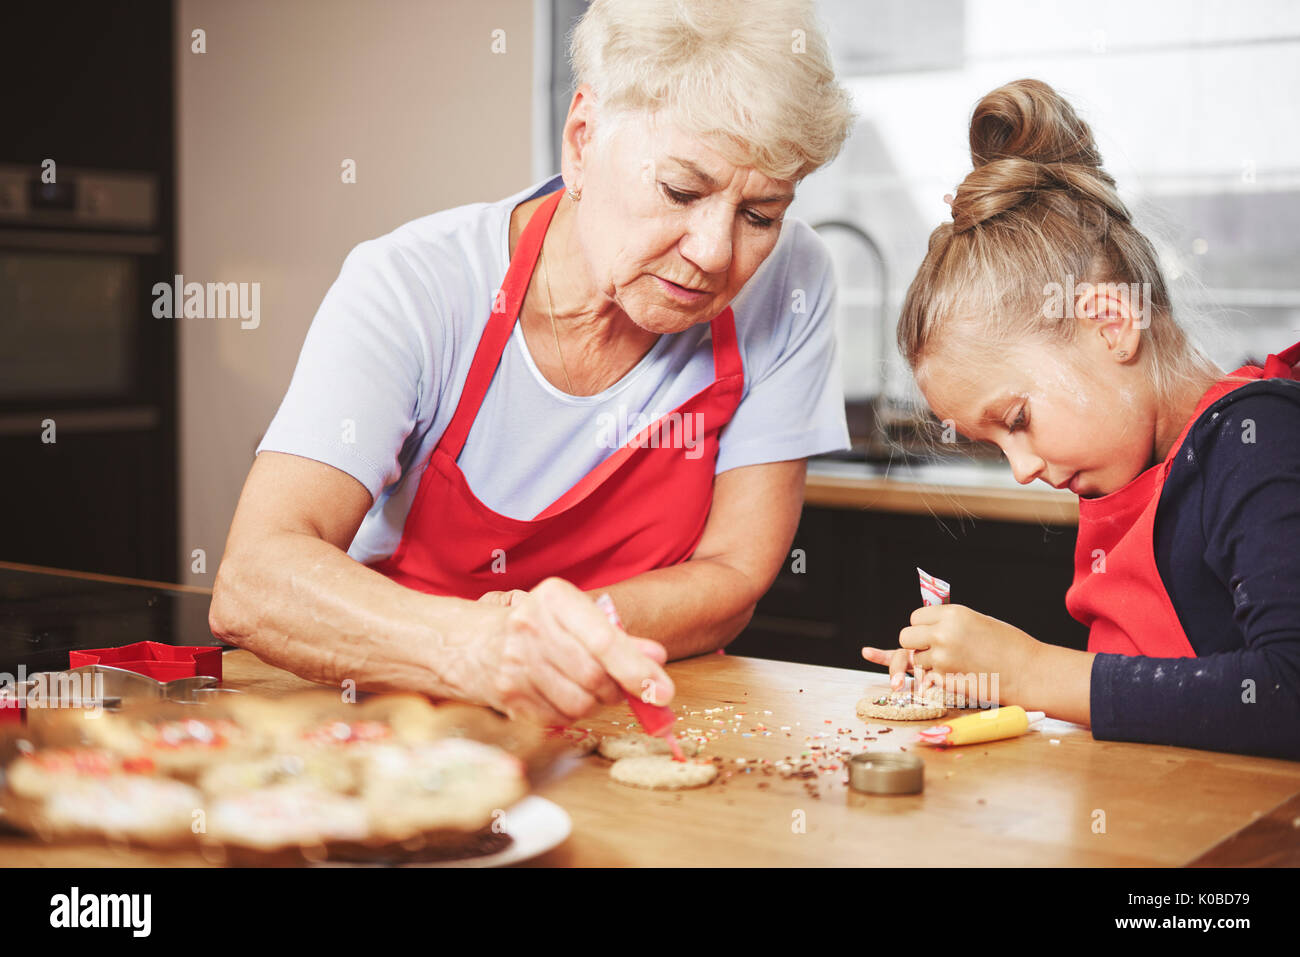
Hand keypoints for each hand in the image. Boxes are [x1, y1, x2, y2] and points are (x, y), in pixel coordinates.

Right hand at [470, 577, 671, 725]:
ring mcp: (515, 663)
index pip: (603, 640)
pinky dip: (570, 715)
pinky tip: (560, 695)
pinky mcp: (508, 695)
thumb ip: (619, 639)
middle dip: (616, 689)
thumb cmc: (539, 628)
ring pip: (580, 703)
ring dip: (594, 704)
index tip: (663, 691)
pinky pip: (559, 720)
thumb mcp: (577, 619)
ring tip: (584, 687)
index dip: (637, 669)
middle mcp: (530, 626)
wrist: (473, 644)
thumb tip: (658, 658)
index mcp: (554, 598)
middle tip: (618, 687)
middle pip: (595, 677)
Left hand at [861, 604, 1039, 706]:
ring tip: (955, 663)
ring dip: (928, 663)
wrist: (1029, 673)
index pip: (915, 617)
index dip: (922, 626)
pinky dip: (938, 678)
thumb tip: (928, 625)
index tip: (931, 631)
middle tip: (933, 649)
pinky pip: (929, 678)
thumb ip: (950, 622)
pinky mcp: (946, 681)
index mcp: (953, 615)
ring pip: (916, 660)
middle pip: (906, 637)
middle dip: (916, 644)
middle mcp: (943, 634)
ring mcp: (942, 659)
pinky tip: (960, 675)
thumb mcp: (978, 621)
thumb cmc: (1009, 646)